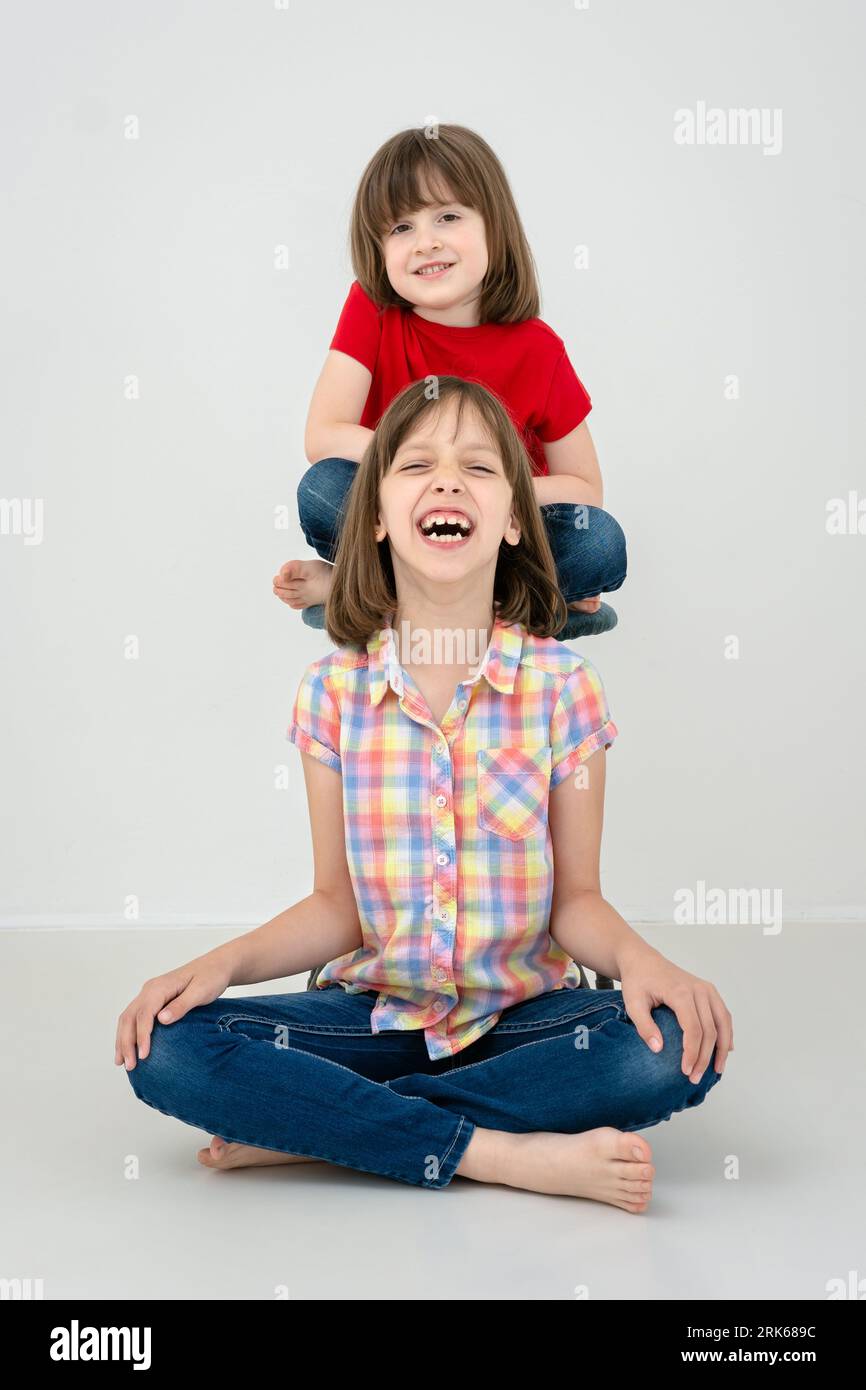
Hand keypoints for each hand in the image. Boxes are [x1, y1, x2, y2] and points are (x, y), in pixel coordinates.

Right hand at [114, 952, 233, 1071]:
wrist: (216, 965)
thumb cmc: (211, 977)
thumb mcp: (201, 991)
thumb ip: (181, 1005)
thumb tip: (161, 1020)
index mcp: (159, 987)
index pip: (144, 1014)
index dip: (141, 1036)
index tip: (143, 1056)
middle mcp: (149, 990)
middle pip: (129, 1017)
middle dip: (126, 1043)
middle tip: (129, 1066)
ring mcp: (149, 994)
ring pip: (128, 1018)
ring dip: (123, 1040)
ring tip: (122, 1063)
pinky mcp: (153, 1000)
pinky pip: (135, 1018)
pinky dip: (128, 1033)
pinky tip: (130, 1049)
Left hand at [617, 946, 733, 1080]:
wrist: (643, 960)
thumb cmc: (637, 981)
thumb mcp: (633, 1003)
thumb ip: (644, 1026)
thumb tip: (658, 1049)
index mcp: (680, 992)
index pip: (694, 1029)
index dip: (692, 1053)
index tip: (686, 1071)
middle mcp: (699, 989)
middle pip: (710, 1030)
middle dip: (705, 1057)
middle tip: (695, 1078)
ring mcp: (706, 989)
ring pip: (723, 1023)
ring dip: (722, 1048)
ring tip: (717, 1070)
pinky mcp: (709, 991)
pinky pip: (723, 1015)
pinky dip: (726, 1033)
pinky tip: (725, 1050)